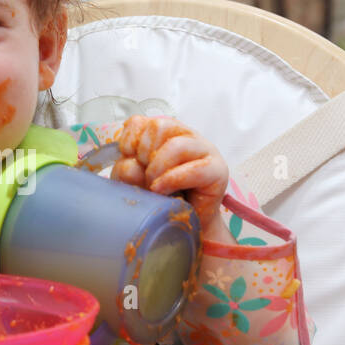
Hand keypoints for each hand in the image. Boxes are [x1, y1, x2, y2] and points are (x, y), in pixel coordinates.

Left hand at [110, 116, 233, 242]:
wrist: (183, 224)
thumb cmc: (160, 199)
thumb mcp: (134, 183)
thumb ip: (127, 170)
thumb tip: (133, 165)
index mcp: (164, 133)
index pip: (140, 121)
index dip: (129, 140)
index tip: (128, 158)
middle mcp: (186, 135)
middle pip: (159, 127)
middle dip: (144, 154)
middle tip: (146, 177)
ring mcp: (205, 150)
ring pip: (176, 145)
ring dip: (158, 169)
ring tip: (154, 187)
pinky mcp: (217, 170)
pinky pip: (195, 169)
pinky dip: (173, 180)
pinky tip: (163, 191)